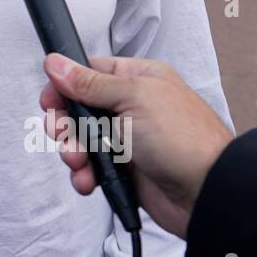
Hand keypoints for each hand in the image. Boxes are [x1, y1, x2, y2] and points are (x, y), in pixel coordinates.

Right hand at [39, 53, 233, 238]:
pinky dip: (84, 175)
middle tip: (63, 134)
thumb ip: (90, 83)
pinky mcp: (124, 168)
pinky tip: (88, 180)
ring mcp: (126, 138)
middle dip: (65, 125)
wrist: (206, 193)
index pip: (87, 73)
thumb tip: (56, 62)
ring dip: (73, 152)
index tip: (50, 102)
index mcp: (137, 79)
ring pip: (81, 140)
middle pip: (79, 108)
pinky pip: (91, 168)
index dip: (64, 86)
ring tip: (79, 163)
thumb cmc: (182, 139)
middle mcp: (130, 106)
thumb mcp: (133, 98)